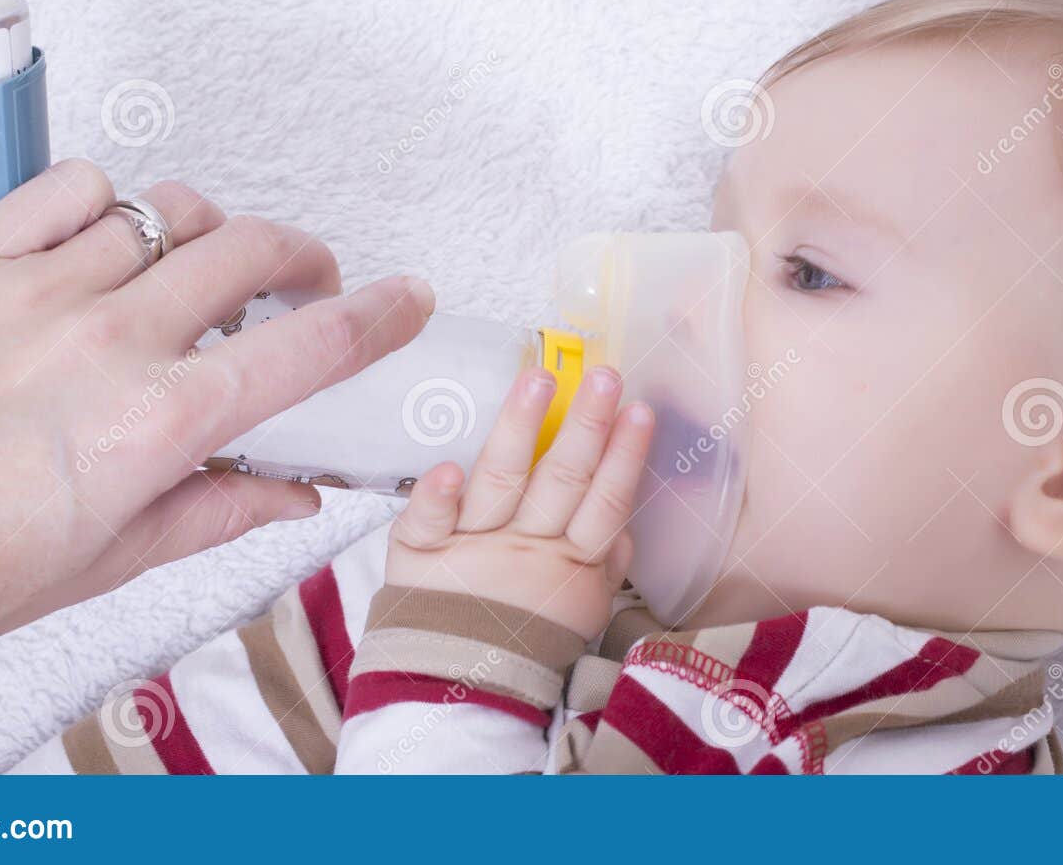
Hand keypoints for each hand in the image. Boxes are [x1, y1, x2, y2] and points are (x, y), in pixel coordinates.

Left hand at [0, 159, 432, 669]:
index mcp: (154, 425)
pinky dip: (112, 203)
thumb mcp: (105, 564)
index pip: (307, 349)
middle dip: (304, 259)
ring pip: (171, 212)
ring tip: (196, 274)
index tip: (406, 300)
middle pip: (253, 250)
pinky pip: (74, 188)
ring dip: (208, 238)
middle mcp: (109, 341)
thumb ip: (216, 512)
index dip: (378, 317)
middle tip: (305, 284)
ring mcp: (41, 288)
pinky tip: (107, 242)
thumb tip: (292, 494)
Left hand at [386, 365, 653, 639]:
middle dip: (585, 427)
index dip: (623, 460)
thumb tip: (627, 528)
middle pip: (561, 482)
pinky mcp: (421, 552)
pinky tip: (448, 468)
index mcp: (567, 563)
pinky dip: (437, 497)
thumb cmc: (520, 634)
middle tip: (605, 376)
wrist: (453, 687)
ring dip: (521, 429)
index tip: (641, 411)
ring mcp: (474, 547)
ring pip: (502, 481)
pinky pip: (428, 521)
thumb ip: (603, 565)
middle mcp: (524, 549)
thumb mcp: (577, 609)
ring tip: (539, 380)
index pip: (604, 504)